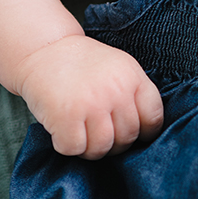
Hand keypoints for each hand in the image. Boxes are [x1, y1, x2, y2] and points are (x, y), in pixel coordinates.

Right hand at [16, 34, 163, 158]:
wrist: (43, 48)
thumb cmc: (82, 65)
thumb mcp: (118, 68)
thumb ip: (133, 94)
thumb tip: (144, 133)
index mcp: (132, 77)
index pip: (153, 117)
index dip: (145, 132)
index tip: (134, 134)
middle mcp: (115, 90)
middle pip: (127, 137)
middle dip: (115, 143)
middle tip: (99, 134)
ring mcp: (91, 104)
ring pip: (103, 147)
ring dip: (92, 149)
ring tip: (83, 136)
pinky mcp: (66, 116)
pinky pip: (76, 148)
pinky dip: (68, 146)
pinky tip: (64, 132)